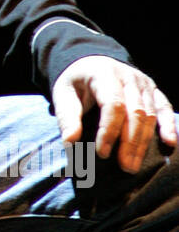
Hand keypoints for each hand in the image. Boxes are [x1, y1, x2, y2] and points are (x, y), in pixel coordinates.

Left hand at [51, 55, 176, 173]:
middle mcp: (128, 76)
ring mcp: (144, 83)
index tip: (102, 153)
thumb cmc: (77, 83)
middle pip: (135, 112)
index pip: (113, 104)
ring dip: (144, 142)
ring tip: (134, 165)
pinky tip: (170, 143)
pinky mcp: (153, 91)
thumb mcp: (63, 94)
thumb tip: (70, 142)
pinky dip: (169, 125)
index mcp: (104, 74)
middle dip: (130, 142)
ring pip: (150, 115)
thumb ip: (67, 118)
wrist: (91, 63)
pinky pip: (164, 108)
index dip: (109, 130)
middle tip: (124, 167)